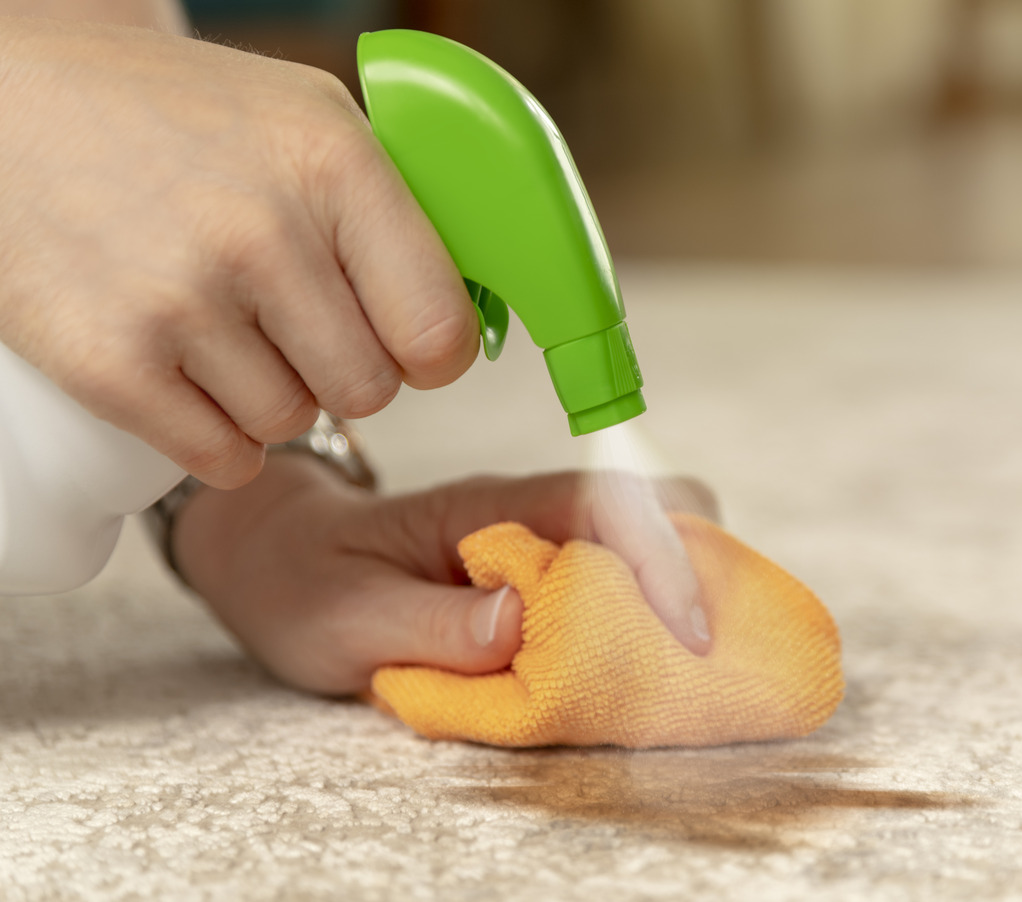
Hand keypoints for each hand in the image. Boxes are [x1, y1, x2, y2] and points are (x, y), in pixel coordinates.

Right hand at [0, 17, 478, 488]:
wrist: (12, 105)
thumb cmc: (180, 117)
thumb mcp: (309, 119)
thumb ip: (397, 211)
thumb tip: (476, 313)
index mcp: (334, 166)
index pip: (440, 332)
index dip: (430, 350)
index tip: (404, 337)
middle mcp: (263, 234)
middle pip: (370, 389)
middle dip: (344, 367)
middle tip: (294, 320)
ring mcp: (181, 302)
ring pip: (294, 423)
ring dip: (272, 394)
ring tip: (223, 323)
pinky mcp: (111, 363)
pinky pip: (224, 458)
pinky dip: (217, 435)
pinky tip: (190, 372)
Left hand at [170, 453, 719, 694]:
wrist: (280, 556)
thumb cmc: (306, 582)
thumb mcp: (345, 617)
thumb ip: (431, 623)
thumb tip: (521, 620)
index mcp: (486, 508)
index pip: (601, 504)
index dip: (658, 559)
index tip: (690, 632)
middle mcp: (531, 511)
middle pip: (656, 506)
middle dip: (703, 565)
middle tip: (712, 646)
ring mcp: (546, 538)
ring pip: (654, 539)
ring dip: (686, 593)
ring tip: (695, 661)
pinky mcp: (552, 572)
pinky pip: (627, 579)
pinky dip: (656, 615)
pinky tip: (652, 661)